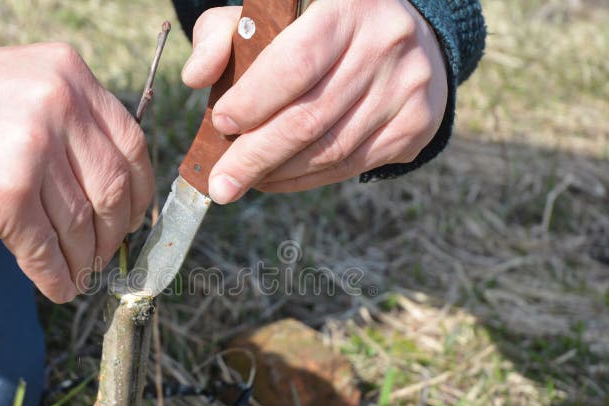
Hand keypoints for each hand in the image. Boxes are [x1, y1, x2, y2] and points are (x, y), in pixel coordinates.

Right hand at [0, 44, 153, 302]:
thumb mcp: (23, 90)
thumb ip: (71, 123)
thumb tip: (116, 190)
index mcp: (68, 75)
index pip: (132, 142)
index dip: (140, 190)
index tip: (135, 216)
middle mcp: (58, 107)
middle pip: (114, 188)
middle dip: (115, 232)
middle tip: (106, 254)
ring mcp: (34, 151)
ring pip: (81, 225)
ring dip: (84, 260)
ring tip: (79, 275)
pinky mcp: (8, 196)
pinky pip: (47, 250)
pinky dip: (57, 276)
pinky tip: (57, 287)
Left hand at [181, 0, 447, 202]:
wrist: (404, 36)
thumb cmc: (317, 25)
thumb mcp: (269, 13)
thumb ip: (222, 36)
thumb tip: (194, 78)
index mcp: (347, 5)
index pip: (296, 62)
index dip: (255, 100)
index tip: (221, 124)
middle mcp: (386, 44)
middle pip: (310, 117)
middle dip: (256, 156)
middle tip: (221, 184)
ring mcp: (406, 88)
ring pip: (330, 149)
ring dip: (279, 173)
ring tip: (242, 182)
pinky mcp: (415, 126)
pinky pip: (350, 165)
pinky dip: (306, 180)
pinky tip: (276, 180)